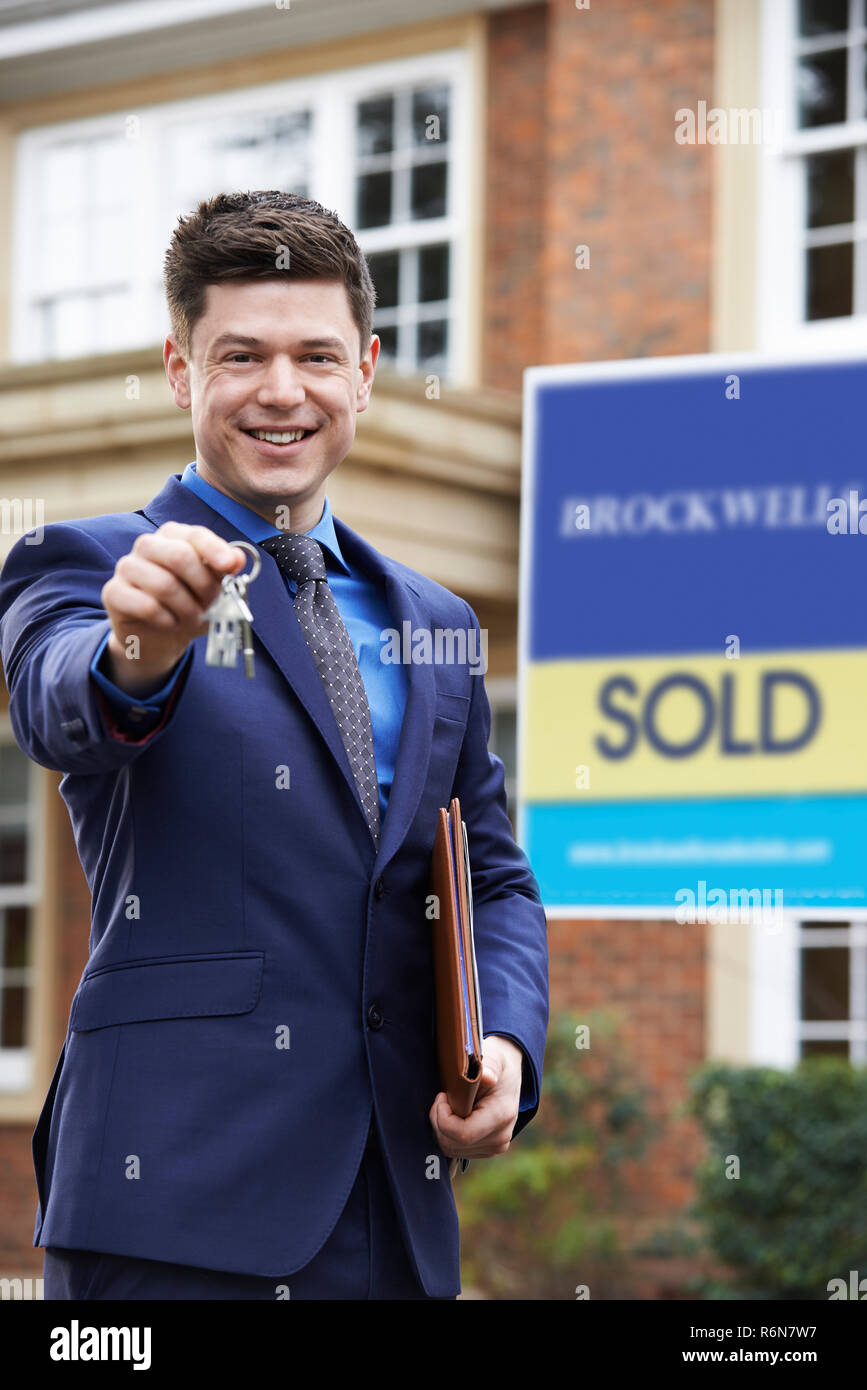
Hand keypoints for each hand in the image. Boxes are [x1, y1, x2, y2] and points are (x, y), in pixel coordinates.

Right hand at [100, 522, 245, 695]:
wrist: (158, 639)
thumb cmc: (187, 606)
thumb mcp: (212, 589)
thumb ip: (223, 571)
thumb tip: (237, 558)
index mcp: (173, 537)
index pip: (195, 535)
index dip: (215, 550)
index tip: (230, 566)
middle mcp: (147, 546)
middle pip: (179, 556)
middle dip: (203, 585)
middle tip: (210, 604)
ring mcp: (127, 567)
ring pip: (164, 584)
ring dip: (186, 608)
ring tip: (192, 618)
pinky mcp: (113, 592)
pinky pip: (145, 605)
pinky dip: (166, 619)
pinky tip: (171, 624)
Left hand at [429, 1036, 523, 1159]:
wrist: (509, 1076)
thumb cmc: (498, 1065)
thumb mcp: (494, 1058)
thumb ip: (489, 1066)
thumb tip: (487, 1076)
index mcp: (501, 1115)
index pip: (463, 1133)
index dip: (443, 1118)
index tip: (442, 1096)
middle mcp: (500, 1137)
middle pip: (452, 1143)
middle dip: (439, 1121)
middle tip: (443, 1098)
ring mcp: (495, 1146)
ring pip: (451, 1148)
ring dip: (441, 1127)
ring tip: (449, 1105)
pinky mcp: (487, 1149)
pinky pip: (455, 1149)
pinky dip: (447, 1134)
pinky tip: (453, 1115)